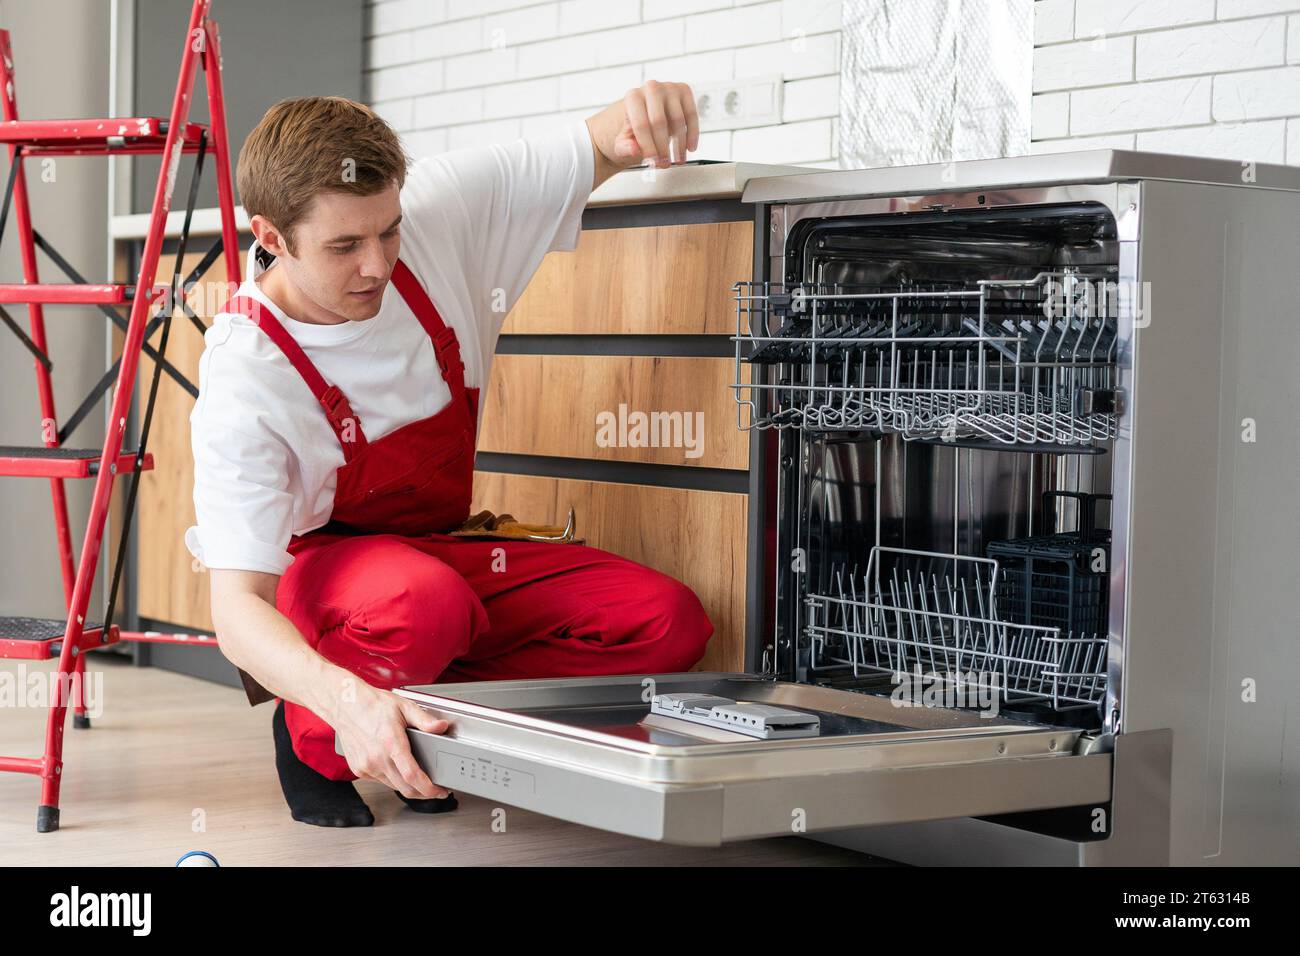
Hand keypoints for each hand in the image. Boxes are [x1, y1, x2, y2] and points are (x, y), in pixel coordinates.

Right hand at [331, 683, 451, 798]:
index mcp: (391, 744)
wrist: (345, 705)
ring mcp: (367, 766)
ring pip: (393, 786)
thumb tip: (441, 726)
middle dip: (424, 792)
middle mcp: (377, 758)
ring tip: (419, 777)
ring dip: (408, 786)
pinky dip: (392, 779)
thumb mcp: (404, 707)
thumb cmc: (373, 705)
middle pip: (405, 788)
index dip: (429, 788)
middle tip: (436, 789)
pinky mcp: (359, 770)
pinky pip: (380, 781)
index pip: (412, 776)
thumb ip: (424, 719)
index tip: (440, 790)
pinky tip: (396, 767)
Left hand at [614, 80, 698, 166]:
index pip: (641, 125)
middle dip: (663, 147)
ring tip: (677, 159)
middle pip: (659, 122)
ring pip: (678, 119)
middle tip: (664, 163)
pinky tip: (689, 147)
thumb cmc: (635, 127)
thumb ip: (624, 147)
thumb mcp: (623, 142)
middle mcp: (651, 88)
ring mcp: (669, 88)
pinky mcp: (684, 91)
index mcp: (632, 97)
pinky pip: (692, 115)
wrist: (647, 113)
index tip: (653, 162)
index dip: (648, 147)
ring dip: (679, 144)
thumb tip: (633, 149)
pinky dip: (692, 134)